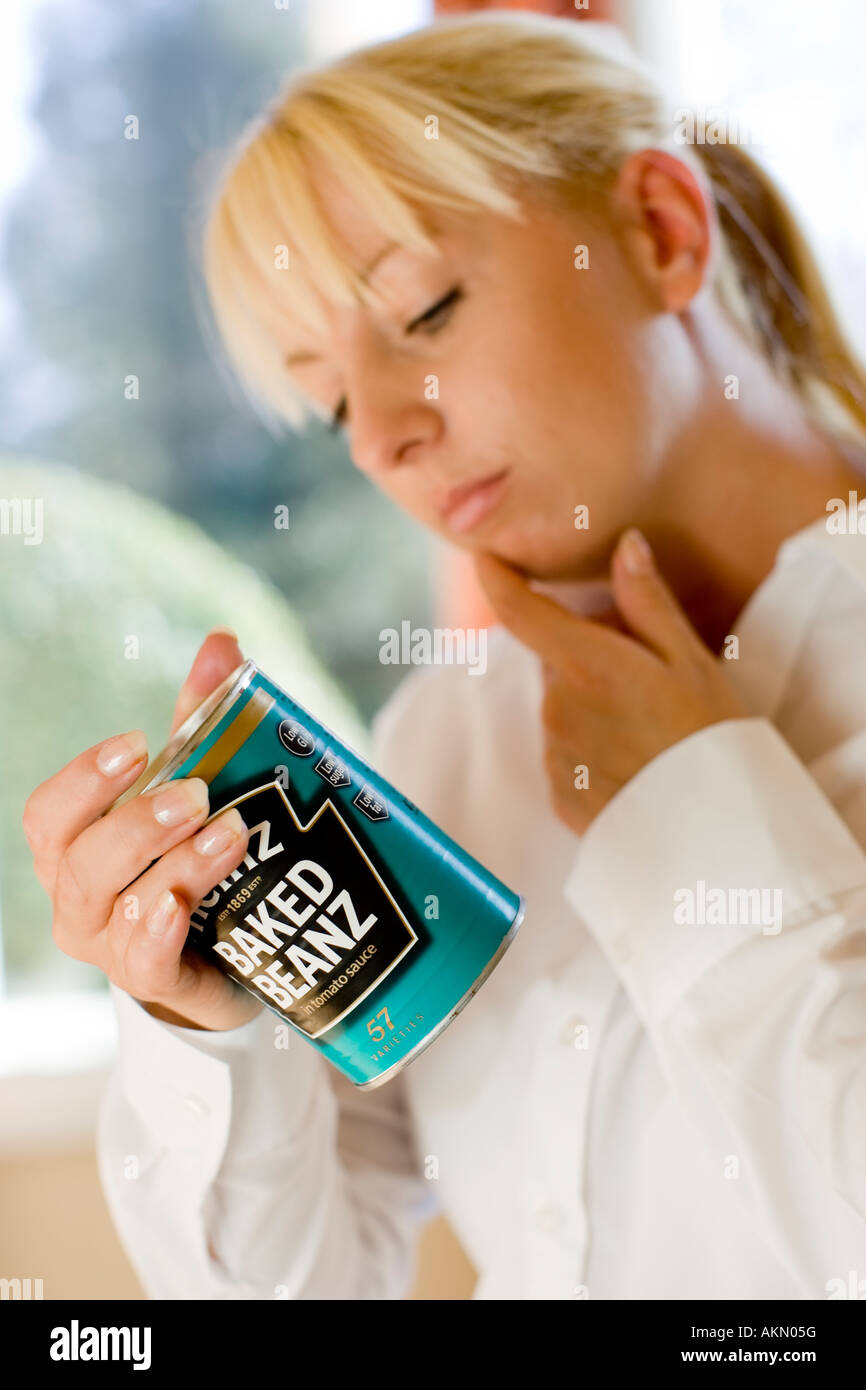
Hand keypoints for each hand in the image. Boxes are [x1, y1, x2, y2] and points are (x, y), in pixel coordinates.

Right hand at [22, 630, 261, 1030]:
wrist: (235, 962)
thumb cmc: (199, 864)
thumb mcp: (200, 790)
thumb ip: (202, 723)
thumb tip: (222, 643)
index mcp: (77, 849)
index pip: (48, 815)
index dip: (84, 780)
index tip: (136, 744)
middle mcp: (81, 900)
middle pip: (79, 859)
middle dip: (136, 820)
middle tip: (197, 793)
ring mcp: (113, 948)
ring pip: (117, 904)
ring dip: (173, 862)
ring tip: (230, 831)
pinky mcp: (158, 982)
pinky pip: (142, 961)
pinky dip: (156, 929)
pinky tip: (179, 902)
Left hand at [474, 528, 749, 835]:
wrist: (720, 828)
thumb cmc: (713, 736)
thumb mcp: (690, 659)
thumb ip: (647, 601)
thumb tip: (625, 544)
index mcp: (587, 664)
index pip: (519, 611)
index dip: (497, 578)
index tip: (486, 557)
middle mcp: (558, 708)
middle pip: (556, 665)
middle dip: (589, 662)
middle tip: (646, 683)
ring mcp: (556, 756)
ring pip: (562, 713)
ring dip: (592, 711)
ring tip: (648, 734)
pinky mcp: (561, 798)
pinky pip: (567, 760)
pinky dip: (592, 755)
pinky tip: (635, 767)